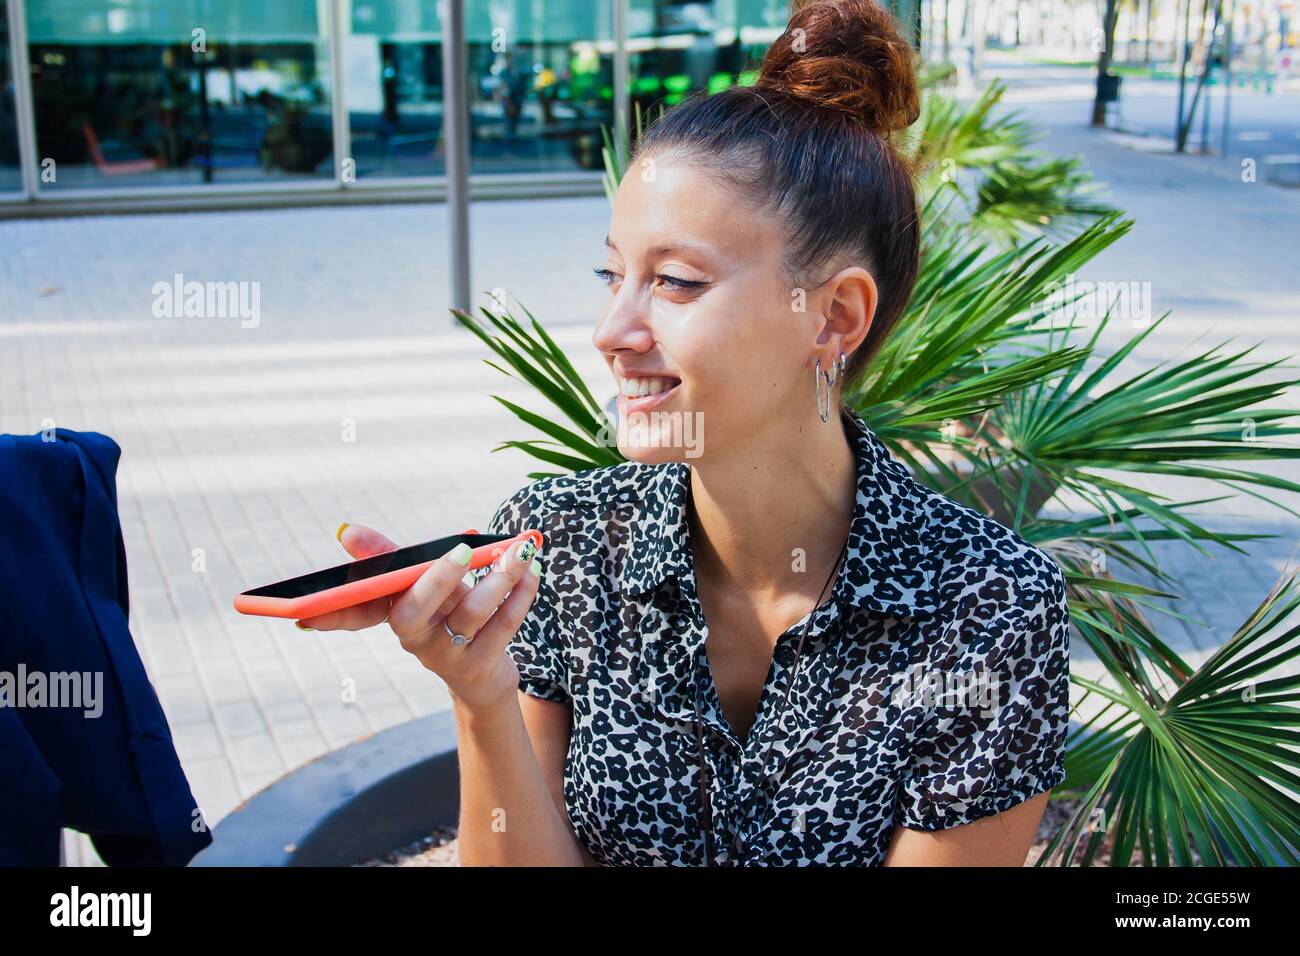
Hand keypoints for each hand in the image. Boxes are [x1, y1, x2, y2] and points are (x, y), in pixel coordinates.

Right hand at [297, 524, 541, 710]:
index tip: (312, 607)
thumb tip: (347, 532)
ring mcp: (447, 656)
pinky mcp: (481, 666)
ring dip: (499, 577)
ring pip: (471, 614)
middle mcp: (414, 639)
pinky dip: (521, 594)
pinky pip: (504, 625)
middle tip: (464, 549)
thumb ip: (394, 559)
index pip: (356, 611)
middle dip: (437, 578)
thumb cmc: (447, 618)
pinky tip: (531, 572)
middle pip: (412, 612)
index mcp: (394, 613)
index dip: (335, 609)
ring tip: (519, 551)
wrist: (481, 678)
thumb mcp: (423, 587)